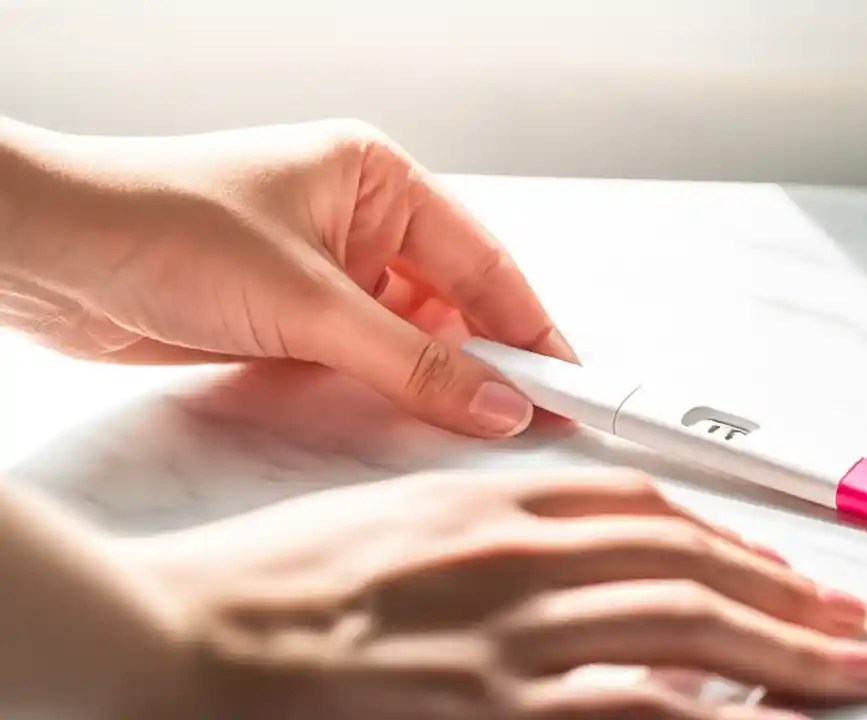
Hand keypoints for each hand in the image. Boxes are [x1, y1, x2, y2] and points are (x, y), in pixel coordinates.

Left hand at [0, 117, 570, 436]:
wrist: (45, 252)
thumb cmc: (159, 226)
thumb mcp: (307, 301)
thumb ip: (411, 362)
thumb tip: (498, 401)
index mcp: (376, 177)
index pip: (482, 261)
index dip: (531, 326)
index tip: (568, 383)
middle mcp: (357, 220)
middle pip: (451, 304)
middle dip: (486, 362)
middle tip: (530, 421)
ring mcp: (324, 272)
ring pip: (408, 340)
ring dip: (431, 384)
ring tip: (473, 429)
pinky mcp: (291, 318)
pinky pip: (361, 361)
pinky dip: (384, 394)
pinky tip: (408, 423)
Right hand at [124, 469, 866, 718]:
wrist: (188, 640)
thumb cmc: (275, 584)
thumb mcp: (393, 517)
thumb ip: (489, 524)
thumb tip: (573, 549)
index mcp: (490, 501)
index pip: (643, 502)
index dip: (726, 532)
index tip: (773, 560)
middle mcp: (520, 558)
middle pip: (690, 561)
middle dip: (788, 590)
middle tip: (852, 618)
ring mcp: (514, 641)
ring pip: (688, 627)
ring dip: (786, 647)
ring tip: (853, 668)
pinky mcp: (497, 716)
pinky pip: (640, 708)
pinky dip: (720, 714)